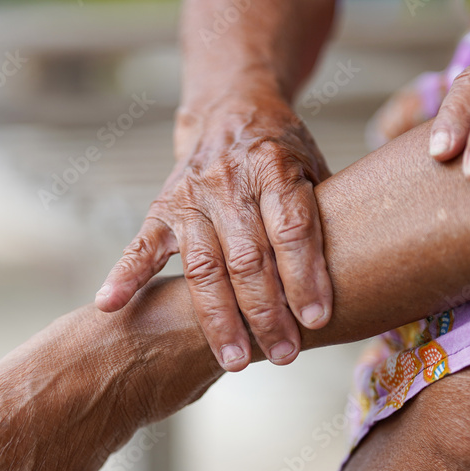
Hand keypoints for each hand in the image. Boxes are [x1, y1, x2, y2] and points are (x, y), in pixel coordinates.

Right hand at [95, 85, 332, 370]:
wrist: (230, 110)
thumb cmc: (283, 153)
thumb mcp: (315, 168)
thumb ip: (323, 216)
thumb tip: (360, 278)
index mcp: (274, 166)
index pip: (291, 228)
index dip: (305, 276)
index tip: (316, 319)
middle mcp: (229, 181)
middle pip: (248, 256)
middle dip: (267, 311)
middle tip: (284, 355)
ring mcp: (190, 196)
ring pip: (203, 265)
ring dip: (218, 317)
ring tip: (236, 361)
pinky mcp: (161, 209)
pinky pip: (140, 247)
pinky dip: (123, 276)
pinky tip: (109, 306)